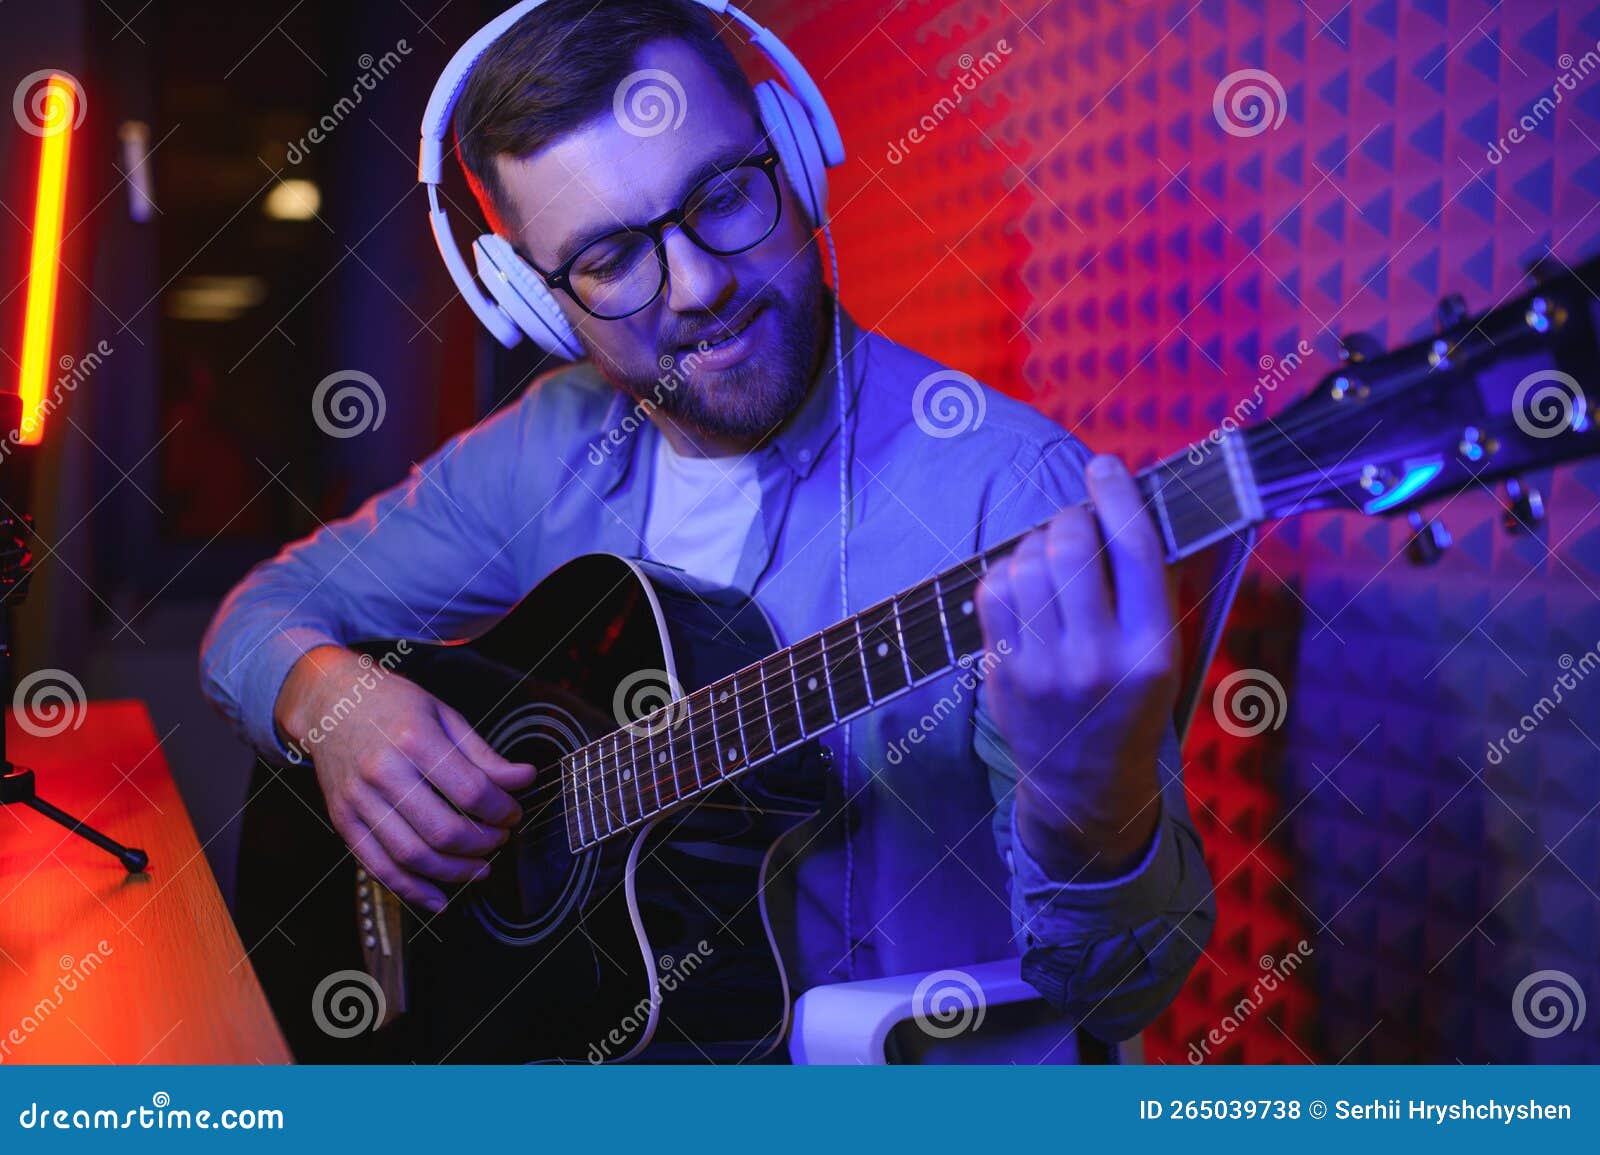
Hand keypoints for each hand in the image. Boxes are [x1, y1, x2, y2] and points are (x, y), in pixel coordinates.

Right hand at [275, 645, 537, 911]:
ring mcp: (358, 800)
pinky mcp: (343, 821)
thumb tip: (524, 779)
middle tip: (499, 840)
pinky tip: (439, 898)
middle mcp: (382, 772)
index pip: (471, 791)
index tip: (512, 813)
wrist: (330, 703)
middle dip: (483, 844)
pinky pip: (378, 868)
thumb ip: (483, 755)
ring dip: (454, 872)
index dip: (501, 810)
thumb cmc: (392, 705)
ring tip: (479, 868)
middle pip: (443, 830)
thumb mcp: (445, 716)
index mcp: (414, 739)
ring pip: (413, 857)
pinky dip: (412, 890)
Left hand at [974, 454, 1178, 880]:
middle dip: (1072, 518)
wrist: (1085, 784)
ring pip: (1026, 562)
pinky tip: (1026, 583)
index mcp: (1152, 650)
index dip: (1118, 494)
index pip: (1136, 548)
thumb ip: (1158, 584)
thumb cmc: (1133, 704)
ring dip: (1037, 543)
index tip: (1105, 465)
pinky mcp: (1002, 671)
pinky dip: (1008, 570)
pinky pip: (994, 589)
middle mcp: (1097, 657)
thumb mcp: (1167, 655)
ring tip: (1052, 560)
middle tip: (1077, 526)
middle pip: (1072, 545)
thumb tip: (1138, 501)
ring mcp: (1043, 666)